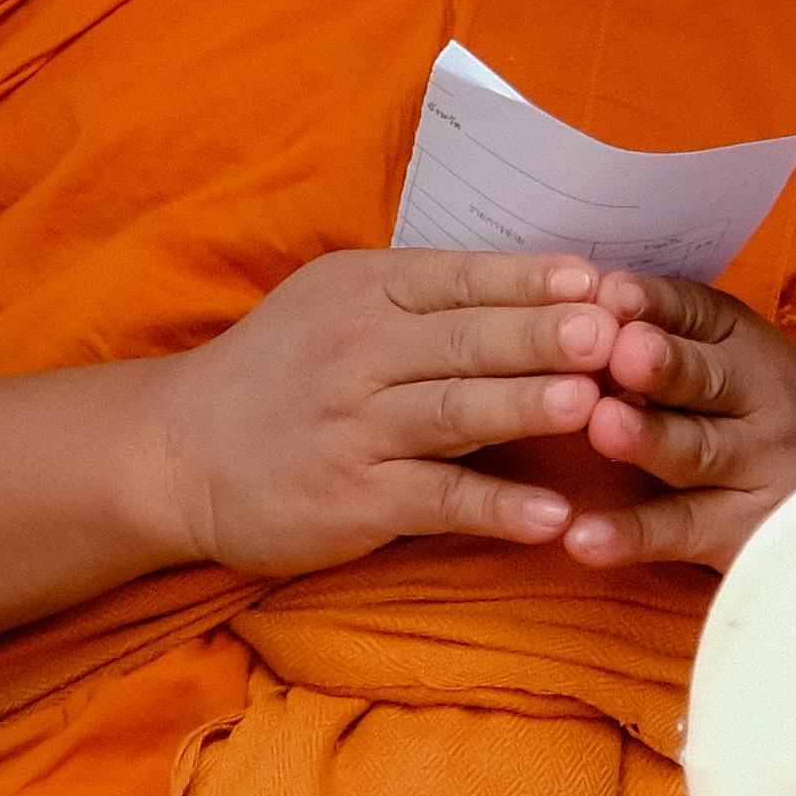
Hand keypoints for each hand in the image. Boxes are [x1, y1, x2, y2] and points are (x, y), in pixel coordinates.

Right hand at [147, 253, 795, 580]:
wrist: (175, 452)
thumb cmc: (283, 370)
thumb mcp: (342, 303)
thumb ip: (432, 293)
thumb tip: (557, 280)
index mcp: (369, 290)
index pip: (465, 278)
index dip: (537, 280)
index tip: (605, 280)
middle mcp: (361, 350)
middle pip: (470, 340)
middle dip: (548, 334)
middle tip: (620, 331)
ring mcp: (357, 427)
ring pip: (458, 412)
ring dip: (529, 406)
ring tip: (595, 404)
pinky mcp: (354, 498)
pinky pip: (438, 500)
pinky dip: (498, 508)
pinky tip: (552, 518)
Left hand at [545, 271, 795, 567]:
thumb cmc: (749, 412)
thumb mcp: (724, 357)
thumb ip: (665, 328)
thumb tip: (599, 294)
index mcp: (745, 344)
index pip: (700, 314)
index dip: (655, 304)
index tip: (612, 296)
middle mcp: (759, 400)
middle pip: (708, 380)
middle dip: (665, 365)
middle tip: (622, 352)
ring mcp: (754, 468)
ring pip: (697, 452)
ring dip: (650, 439)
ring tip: (605, 427)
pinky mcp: (740, 530)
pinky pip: (681, 530)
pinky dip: (632, 534)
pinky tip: (584, 537)